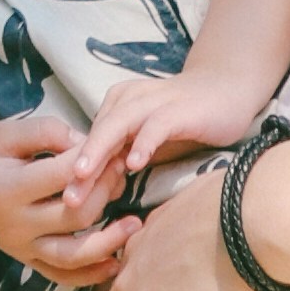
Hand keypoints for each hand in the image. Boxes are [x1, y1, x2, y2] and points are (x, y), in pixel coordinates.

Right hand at [0, 111, 125, 273]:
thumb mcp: (8, 133)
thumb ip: (47, 132)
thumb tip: (87, 144)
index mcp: (8, 188)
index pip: (61, 176)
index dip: (92, 161)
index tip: (113, 147)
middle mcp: (16, 224)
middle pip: (74, 215)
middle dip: (106, 193)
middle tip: (124, 172)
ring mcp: (22, 249)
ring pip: (72, 254)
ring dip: (108, 242)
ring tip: (136, 225)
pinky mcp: (28, 262)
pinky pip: (62, 276)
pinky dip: (90, 275)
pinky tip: (115, 263)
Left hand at [44, 68, 255, 228]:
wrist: (226, 90)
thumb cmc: (184, 120)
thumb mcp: (149, 142)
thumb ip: (125, 158)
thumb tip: (102, 191)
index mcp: (118, 105)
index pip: (91, 140)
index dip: (76, 170)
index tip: (64, 200)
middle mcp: (130, 99)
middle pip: (97, 132)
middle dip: (80, 164)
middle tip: (66, 195)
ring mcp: (153, 101)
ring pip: (119, 125)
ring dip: (100, 151)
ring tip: (83, 176)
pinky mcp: (178, 109)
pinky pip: (156, 125)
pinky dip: (143, 143)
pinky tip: (134, 164)